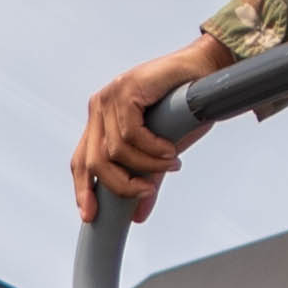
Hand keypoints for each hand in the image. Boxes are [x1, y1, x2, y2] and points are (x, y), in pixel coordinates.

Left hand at [73, 36, 231, 219]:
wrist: (207, 72)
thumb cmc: (184, 107)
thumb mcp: (161, 151)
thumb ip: (146, 178)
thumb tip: (137, 216)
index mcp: (101, 122)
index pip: (81, 160)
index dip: (82, 188)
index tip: (90, 216)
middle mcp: (100, 108)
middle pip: (93, 161)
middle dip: (119, 184)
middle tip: (147, 191)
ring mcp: (110, 97)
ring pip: (115, 150)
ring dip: (147, 164)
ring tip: (172, 162)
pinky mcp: (126, 89)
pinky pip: (130, 133)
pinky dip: (151, 148)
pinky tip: (169, 150)